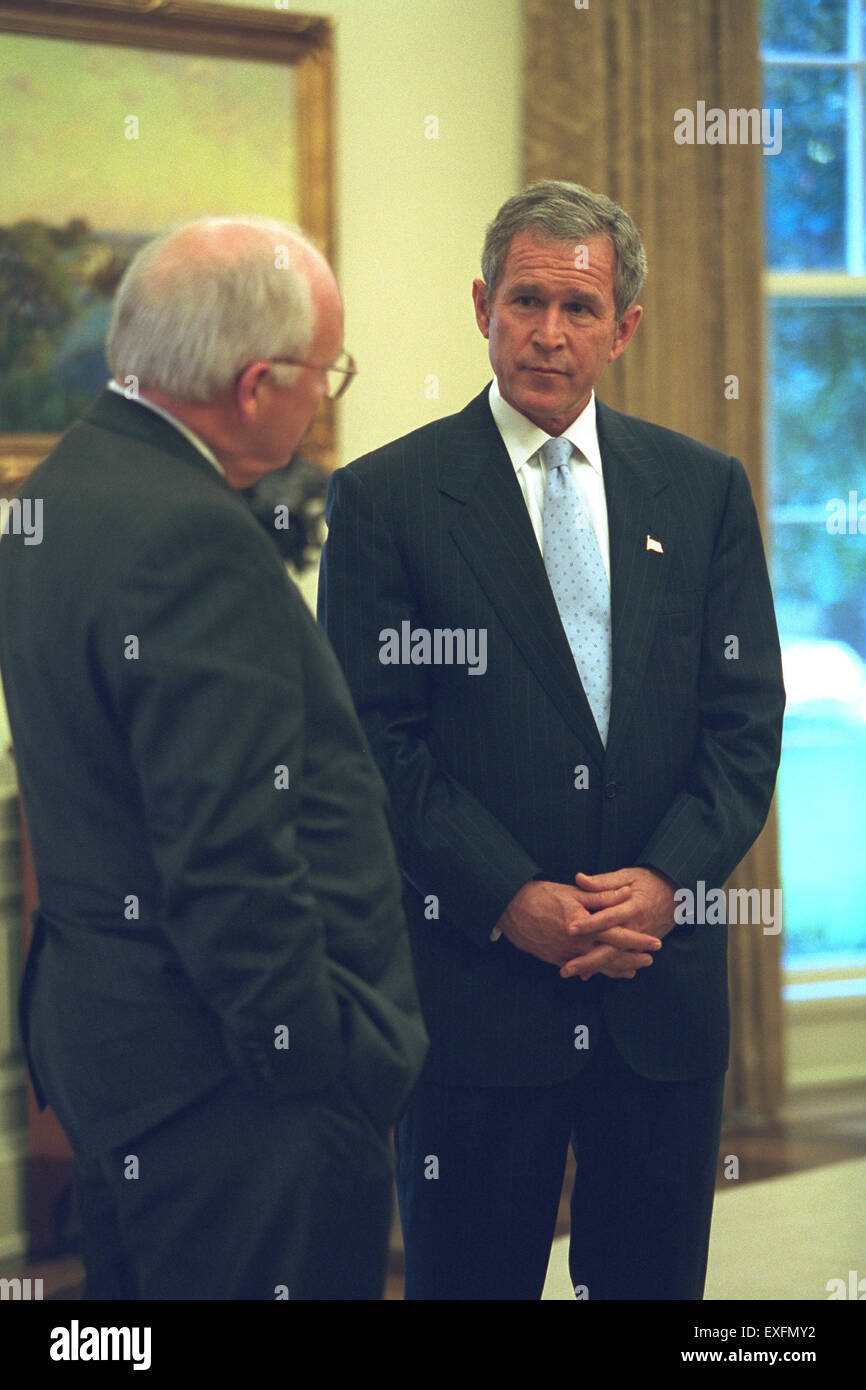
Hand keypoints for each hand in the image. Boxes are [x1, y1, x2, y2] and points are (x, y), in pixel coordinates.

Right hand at [495, 879, 661, 969]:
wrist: (510, 910)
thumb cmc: (541, 896)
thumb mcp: (573, 892)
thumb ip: (601, 895)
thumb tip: (625, 893)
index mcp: (586, 925)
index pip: (619, 935)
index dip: (638, 940)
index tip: (655, 943)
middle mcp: (578, 944)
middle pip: (612, 956)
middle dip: (632, 960)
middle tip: (650, 961)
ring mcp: (567, 955)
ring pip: (598, 966)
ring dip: (616, 969)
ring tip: (632, 971)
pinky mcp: (556, 959)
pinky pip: (580, 969)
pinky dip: (595, 971)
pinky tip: (604, 972)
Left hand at [559, 867, 677, 980]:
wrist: (677, 894)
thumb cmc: (648, 882)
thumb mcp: (627, 876)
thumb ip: (603, 882)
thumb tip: (579, 878)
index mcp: (632, 907)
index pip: (608, 918)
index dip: (589, 924)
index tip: (569, 928)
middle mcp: (636, 927)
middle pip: (611, 948)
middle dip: (588, 960)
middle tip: (566, 968)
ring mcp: (638, 940)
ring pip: (615, 959)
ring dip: (593, 968)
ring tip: (569, 972)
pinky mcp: (639, 947)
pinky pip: (621, 961)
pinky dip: (604, 969)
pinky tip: (586, 974)